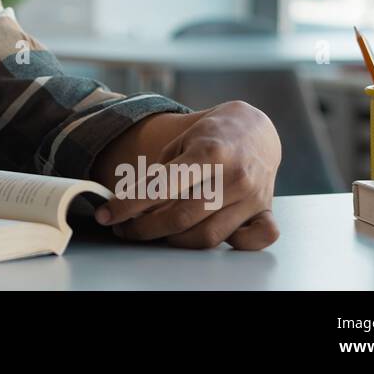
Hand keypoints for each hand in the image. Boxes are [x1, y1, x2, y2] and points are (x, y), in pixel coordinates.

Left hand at [88, 101, 281, 249]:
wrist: (255, 129)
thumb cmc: (211, 136)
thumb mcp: (179, 143)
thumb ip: (159, 175)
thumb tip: (133, 209)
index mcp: (208, 152)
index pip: (160, 188)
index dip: (128, 205)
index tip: (106, 216)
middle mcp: (234, 175)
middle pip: (181, 218)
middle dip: (145, 228)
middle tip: (126, 229)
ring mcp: (253, 196)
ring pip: (208, 237)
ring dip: (175, 241)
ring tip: (157, 231)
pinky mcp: (267, 210)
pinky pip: (256, 239)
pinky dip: (234, 244)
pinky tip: (209, 233)